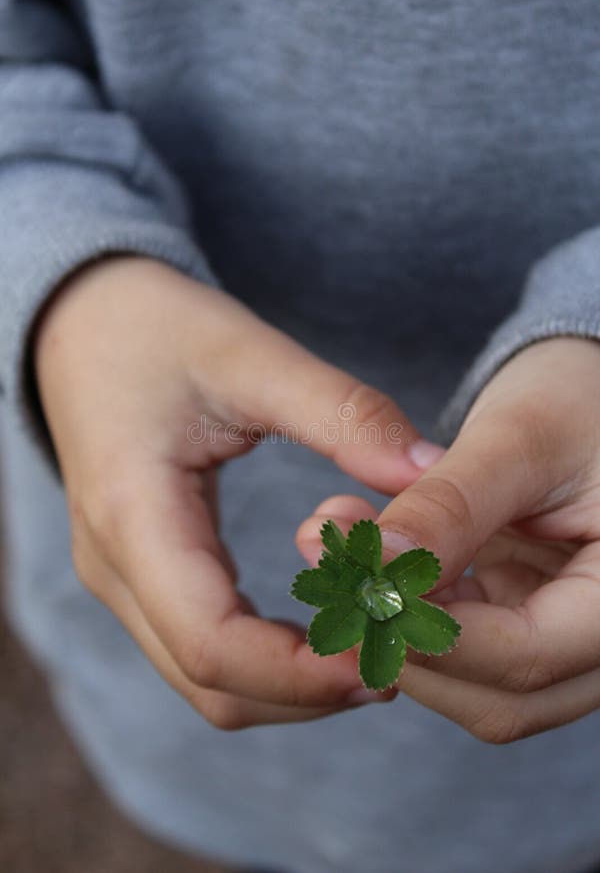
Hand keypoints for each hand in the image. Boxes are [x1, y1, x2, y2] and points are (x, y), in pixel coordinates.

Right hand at [34, 256, 441, 727]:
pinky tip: (330, 622)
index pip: (210, 643)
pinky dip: (272, 659)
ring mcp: (124, 579)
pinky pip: (204, 649)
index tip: (387, 653)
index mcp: (133, 514)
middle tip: (399, 651)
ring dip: (295, 684)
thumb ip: (341, 412)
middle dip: (311, 690)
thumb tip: (430, 471)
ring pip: (208, 681)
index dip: (303, 672)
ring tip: (377, 640)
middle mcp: (117, 567)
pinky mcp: (144, 575)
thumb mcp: (249, 354)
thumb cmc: (156, 329)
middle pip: (212, 684)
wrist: (86, 325)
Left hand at [297, 337, 599, 741]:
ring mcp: (570, 640)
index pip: (527, 656)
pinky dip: (411, 616)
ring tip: (340, 554)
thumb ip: (451, 507)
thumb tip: (373, 573)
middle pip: (502, 699)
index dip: (430, 634)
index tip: (354, 588)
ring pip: (476, 689)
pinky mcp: (531, 624)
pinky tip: (371, 561)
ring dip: (398, 634)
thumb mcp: (519, 440)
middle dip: (405, 645)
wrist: (588, 399)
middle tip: (331, 575)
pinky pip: (466, 651)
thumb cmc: (578, 401)